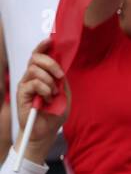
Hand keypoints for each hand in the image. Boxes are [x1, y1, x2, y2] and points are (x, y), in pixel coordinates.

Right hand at [16, 40, 68, 162]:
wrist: (46, 132)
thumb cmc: (54, 114)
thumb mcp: (64, 95)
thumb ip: (62, 81)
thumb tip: (61, 67)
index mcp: (41, 75)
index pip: (39, 56)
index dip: (43, 46)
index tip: (50, 41)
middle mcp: (31, 77)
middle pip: (35, 58)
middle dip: (51, 63)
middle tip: (60, 76)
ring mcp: (25, 85)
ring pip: (34, 70)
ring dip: (49, 80)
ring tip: (53, 94)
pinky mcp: (22, 93)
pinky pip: (33, 83)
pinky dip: (45, 90)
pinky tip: (48, 99)